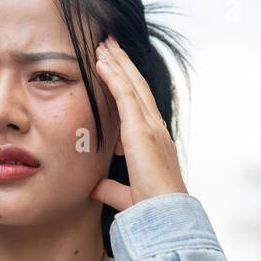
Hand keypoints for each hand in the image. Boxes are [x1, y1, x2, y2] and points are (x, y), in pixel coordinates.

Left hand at [89, 35, 187, 211]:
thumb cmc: (150, 209)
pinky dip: (113, 76)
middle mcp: (156, 128)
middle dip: (123, 64)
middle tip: (109, 44)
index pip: (139, 104)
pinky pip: (125, 95)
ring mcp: (151, 127)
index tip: (115, 67)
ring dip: (117, 63)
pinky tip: (101, 62)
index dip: (127, 83)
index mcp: (155, 141)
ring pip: (132, 85)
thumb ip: (112, 188)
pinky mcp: (142, 130)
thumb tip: (95, 186)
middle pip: (138, 87)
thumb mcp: (126, 194)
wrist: (165, 216)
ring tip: (103, 44)